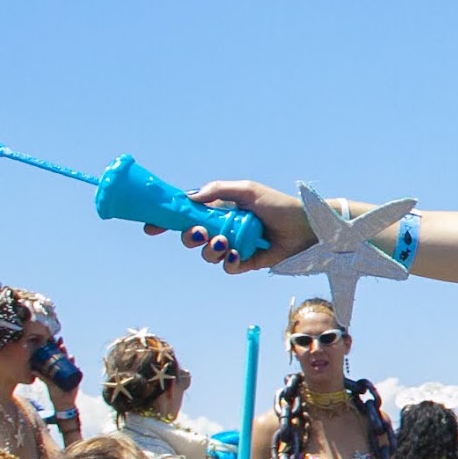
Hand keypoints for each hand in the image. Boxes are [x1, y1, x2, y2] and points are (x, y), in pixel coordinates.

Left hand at [40, 344, 81, 408]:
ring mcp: (72, 374)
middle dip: (63, 350)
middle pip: (65, 356)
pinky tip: (76, 365)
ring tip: (67, 354)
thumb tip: (32, 370)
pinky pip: (77, 373)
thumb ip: (41, 376)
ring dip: (70, 358)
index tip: (54, 340)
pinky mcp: (76, 380)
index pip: (58, 355)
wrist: (63, 402)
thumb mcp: (47, 383)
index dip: (57, 347)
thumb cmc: (55, 392)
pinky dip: (77, 369)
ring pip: (71, 363)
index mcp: (59, 367)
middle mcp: (66, 369)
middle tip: (60, 343)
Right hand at [145, 181, 315, 273]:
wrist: (306, 227)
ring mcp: (233, 247)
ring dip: (210, 249)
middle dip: (189, 237)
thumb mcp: (246, 191)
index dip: (167, 221)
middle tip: (199, 233)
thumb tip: (190, 197)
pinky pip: (227, 267)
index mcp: (219, 210)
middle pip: (191, 237)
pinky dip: (228, 261)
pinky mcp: (246, 263)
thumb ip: (217, 191)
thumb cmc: (278, 205)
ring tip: (225, 242)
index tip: (151, 226)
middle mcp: (223, 228)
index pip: (187, 215)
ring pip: (207, 254)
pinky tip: (238, 254)